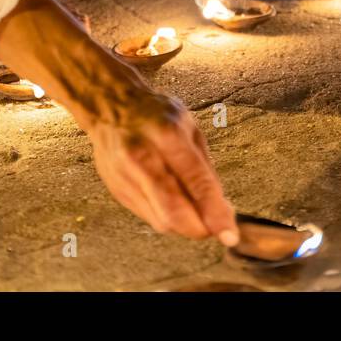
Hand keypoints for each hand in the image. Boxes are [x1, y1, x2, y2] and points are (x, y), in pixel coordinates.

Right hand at [0, 0, 235, 244]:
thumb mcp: (191, 130)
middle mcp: (142, 156)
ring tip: (195, 213)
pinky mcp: (116, 188)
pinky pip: (147, 216)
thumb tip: (223, 212)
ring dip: (184, 225)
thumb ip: (206, 172)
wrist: (111, 107)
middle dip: (199, 228)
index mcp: (167, 134)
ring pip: (160, 220)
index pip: (196, 183)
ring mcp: (124, 175)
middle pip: (173, 210)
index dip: (215, 213)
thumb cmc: (157, 115)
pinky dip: (166, 217)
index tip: (230, 234)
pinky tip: (173, 203)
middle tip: (214, 229)